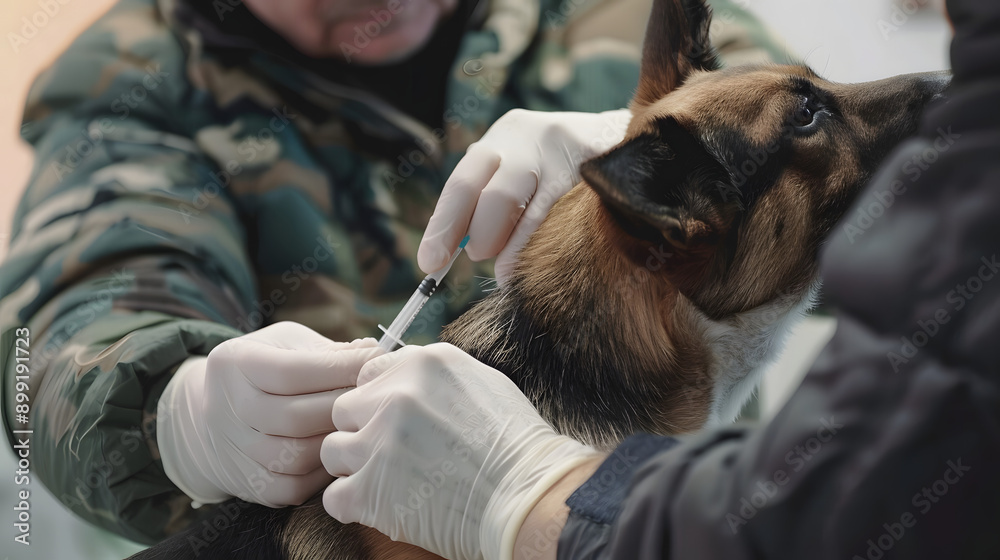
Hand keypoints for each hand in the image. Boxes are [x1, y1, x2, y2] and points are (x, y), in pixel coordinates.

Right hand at [157, 321, 380, 507]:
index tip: (374, 359)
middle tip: (372, 397)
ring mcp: (231, 449)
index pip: (290, 371)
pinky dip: (320, 474)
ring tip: (357, 424)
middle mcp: (225, 407)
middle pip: (293, 417)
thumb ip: (326, 350)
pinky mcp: (246, 482)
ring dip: (334, 441)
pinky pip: (290, 487)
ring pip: (293, 457)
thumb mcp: (286, 344)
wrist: (213, 412)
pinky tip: (337, 451)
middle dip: (342, 407)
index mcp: (234, 363)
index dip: (340, 367)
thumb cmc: (266, 368)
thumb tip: (371, 355)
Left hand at [321, 343, 600, 559]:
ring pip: (333, 450)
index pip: (368, 374)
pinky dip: (352, 506)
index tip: (396, 424)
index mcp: (423, 364)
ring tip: (388, 482)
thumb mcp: (484, 383)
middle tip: (393, 456)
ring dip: (355, 468)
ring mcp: (380, 442)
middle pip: (345, 410)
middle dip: (363, 432)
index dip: (378, 401)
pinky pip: (334, 496)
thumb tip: (408, 378)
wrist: (529, 498)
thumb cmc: (518, 445)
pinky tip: (381, 507)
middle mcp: (396, 395)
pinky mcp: (370, 489)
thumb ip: (436, 377)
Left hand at [418, 108, 630, 283]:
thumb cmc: (566, 170)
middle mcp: (526, 137)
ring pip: (511, 201)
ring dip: (501, 244)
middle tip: (475, 257)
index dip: (443, 225)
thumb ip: (493, 205)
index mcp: (503, 137)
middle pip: (485, 191)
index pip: (462, 182)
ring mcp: (559, 150)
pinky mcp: (590, 168)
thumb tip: (462, 253)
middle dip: (474, 234)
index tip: (429, 262)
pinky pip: (553, 216)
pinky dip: (532, 247)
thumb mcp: (525, 173)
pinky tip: (528, 269)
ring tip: (501, 270)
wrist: (632, 140)